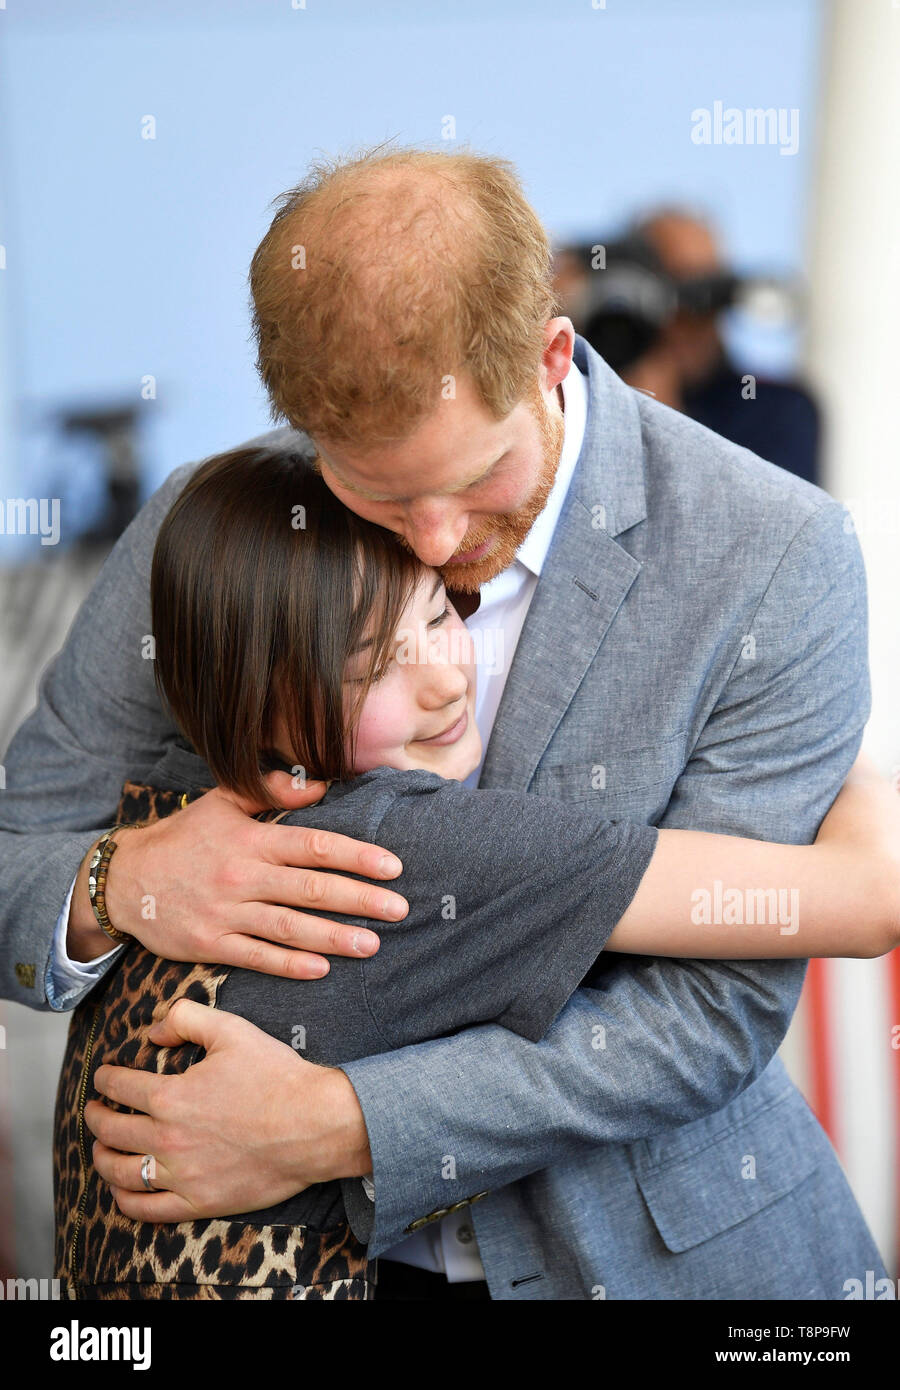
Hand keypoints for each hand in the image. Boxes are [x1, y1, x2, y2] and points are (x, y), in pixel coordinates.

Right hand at [67, 768, 407, 977]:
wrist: (125, 879)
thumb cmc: (183, 837)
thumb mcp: (222, 801)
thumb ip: (272, 790)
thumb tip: (321, 785)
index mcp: (251, 839)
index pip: (314, 846)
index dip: (356, 857)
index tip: (392, 867)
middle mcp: (242, 876)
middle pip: (311, 889)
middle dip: (360, 900)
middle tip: (399, 909)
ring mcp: (226, 912)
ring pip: (290, 927)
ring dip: (334, 937)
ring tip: (373, 944)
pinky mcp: (210, 944)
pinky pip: (256, 956)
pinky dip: (289, 965)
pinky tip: (322, 969)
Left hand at [86, 997, 372, 1222]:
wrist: (314, 1124)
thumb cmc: (276, 1076)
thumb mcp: (232, 1030)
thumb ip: (186, 1018)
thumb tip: (153, 1031)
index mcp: (171, 1096)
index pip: (119, 1087)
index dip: (105, 1078)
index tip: (103, 1076)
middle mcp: (167, 1139)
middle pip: (111, 1130)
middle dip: (96, 1117)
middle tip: (94, 1110)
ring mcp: (182, 1174)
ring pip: (120, 1172)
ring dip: (101, 1158)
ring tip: (100, 1149)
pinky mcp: (198, 1202)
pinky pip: (146, 1209)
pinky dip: (124, 1201)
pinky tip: (121, 1190)